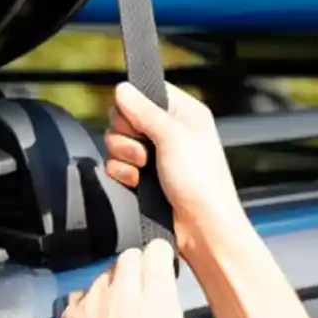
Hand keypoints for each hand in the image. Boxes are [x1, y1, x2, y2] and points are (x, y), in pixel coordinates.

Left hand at [59, 240, 192, 317]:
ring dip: (112, 287)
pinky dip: (89, 305)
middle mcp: (122, 291)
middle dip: (136, 269)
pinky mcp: (68, 315)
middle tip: (141, 292)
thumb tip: (163, 298)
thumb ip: (170, 311)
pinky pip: (81, 295)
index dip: (161, 258)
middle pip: (128, 256)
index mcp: (156, 297)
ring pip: (103, 275)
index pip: (157, 250)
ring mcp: (91, 301)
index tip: (162, 267)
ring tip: (117, 315)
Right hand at [104, 82, 243, 253]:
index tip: (141, 121)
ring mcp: (154, 153)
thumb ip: (144, 110)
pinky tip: (136, 183)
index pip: (147, 90)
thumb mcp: (173, 137)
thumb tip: (122, 87)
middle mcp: (168, 129)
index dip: (136, 104)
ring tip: (143, 170)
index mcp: (183, 112)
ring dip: (124, 156)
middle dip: (127, 134)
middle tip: (146, 152)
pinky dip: (122, 173)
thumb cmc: (200, 182)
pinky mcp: (142, 175)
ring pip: (117, 140)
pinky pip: (116, 163)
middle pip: (125, 115)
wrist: (202, 229)